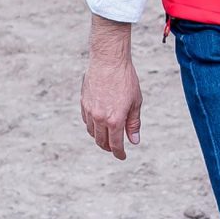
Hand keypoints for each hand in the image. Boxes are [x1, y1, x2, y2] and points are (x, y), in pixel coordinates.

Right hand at [81, 17, 141, 158]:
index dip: (119, 153)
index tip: (122, 157)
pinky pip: (86, 121)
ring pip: (92, 132)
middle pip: (101, 141)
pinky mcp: (83, 103)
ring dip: (99, 138)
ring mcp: (89, 111)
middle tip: (115, 149)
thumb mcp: (136, 102)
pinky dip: (92, 127)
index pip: (115, 144)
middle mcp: (99, 118)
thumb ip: (133, 123)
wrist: (108, 61)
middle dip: (108, 148)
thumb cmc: (126, 80)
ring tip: (107, 138)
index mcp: (114, 120)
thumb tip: (134, 141)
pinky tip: (98, 125)